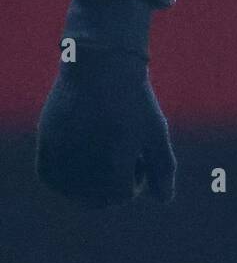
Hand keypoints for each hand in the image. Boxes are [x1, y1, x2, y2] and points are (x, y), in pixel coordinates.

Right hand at [36, 44, 175, 206]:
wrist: (101, 62)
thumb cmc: (133, 98)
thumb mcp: (155, 130)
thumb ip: (163, 167)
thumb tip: (164, 200)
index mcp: (114, 164)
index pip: (123, 195)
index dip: (136, 176)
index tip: (140, 153)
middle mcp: (84, 166)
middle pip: (97, 199)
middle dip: (113, 181)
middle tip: (122, 149)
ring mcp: (61, 157)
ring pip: (74, 190)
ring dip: (90, 179)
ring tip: (104, 146)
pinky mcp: (45, 146)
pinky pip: (54, 177)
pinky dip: (67, 172)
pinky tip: (83, 149)